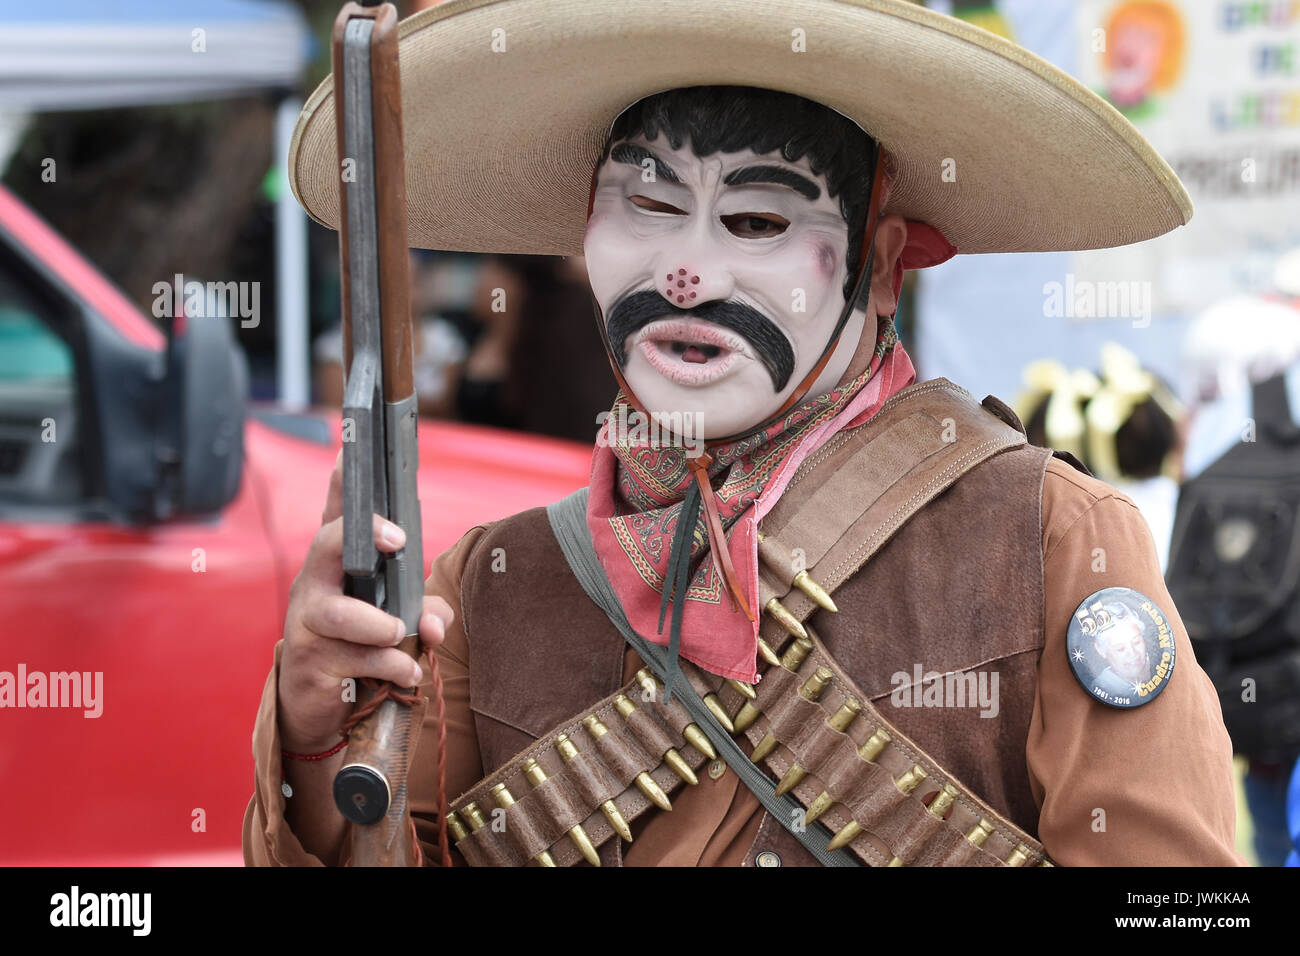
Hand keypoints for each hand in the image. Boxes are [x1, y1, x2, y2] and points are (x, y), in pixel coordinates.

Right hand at [277, 452, 453, 753]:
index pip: (336, 513)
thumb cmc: (360, 645)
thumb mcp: (395, 618)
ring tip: (401, 633)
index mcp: (337, 564)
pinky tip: (407, 673)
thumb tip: (437, 621)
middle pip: (326, 543)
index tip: (349, 455)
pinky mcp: (311, 661)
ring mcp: (308, 622)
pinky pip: (355, 659)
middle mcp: (315, 584)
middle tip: (400, 540)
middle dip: (363, 535)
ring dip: (379, 623)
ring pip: (340, 613)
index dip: (342, 483)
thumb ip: (423, 610)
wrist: (317, 704)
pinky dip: (390, 666)